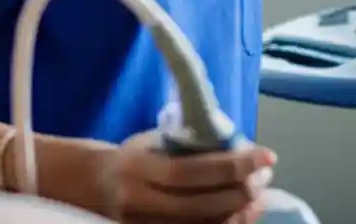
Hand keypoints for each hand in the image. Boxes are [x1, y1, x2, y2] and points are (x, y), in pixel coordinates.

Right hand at [97, 129, 275, 223]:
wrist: (91, 185)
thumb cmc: (130, 157)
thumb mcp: (151, 142)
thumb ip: (186, 146)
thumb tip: (236, 148)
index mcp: (138, 167)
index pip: (192, 171)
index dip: (233, 166)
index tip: (264, 156)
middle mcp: (140, 201)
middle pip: (202, 205)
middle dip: (241, 191)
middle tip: (264, 177)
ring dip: (239, 212)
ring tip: (260, 196)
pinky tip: (242, 213)